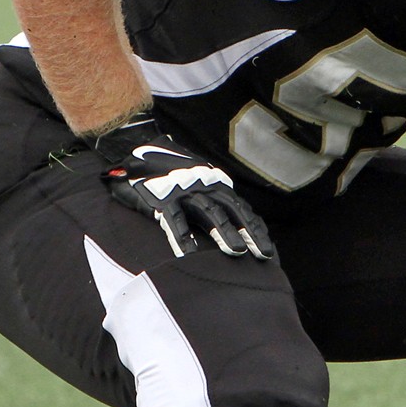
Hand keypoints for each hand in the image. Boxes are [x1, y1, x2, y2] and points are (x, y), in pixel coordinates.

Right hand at [93, 116, 273, 260]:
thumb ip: (212, 202)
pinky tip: (188, 254)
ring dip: (224, 232)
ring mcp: (184, 190)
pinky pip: (173, 219)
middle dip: (250, 233)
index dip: (256, 229)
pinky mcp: (161, 198)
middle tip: (263, 255)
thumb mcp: (197, 184)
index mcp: (215, 185)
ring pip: (208, 212)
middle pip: (232, 210)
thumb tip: (230, 230)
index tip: (269, 251)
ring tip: (235, 252)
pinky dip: (182, 236)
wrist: (136, 151)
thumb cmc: (170, 176)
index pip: (241, 208)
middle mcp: (204, 186)